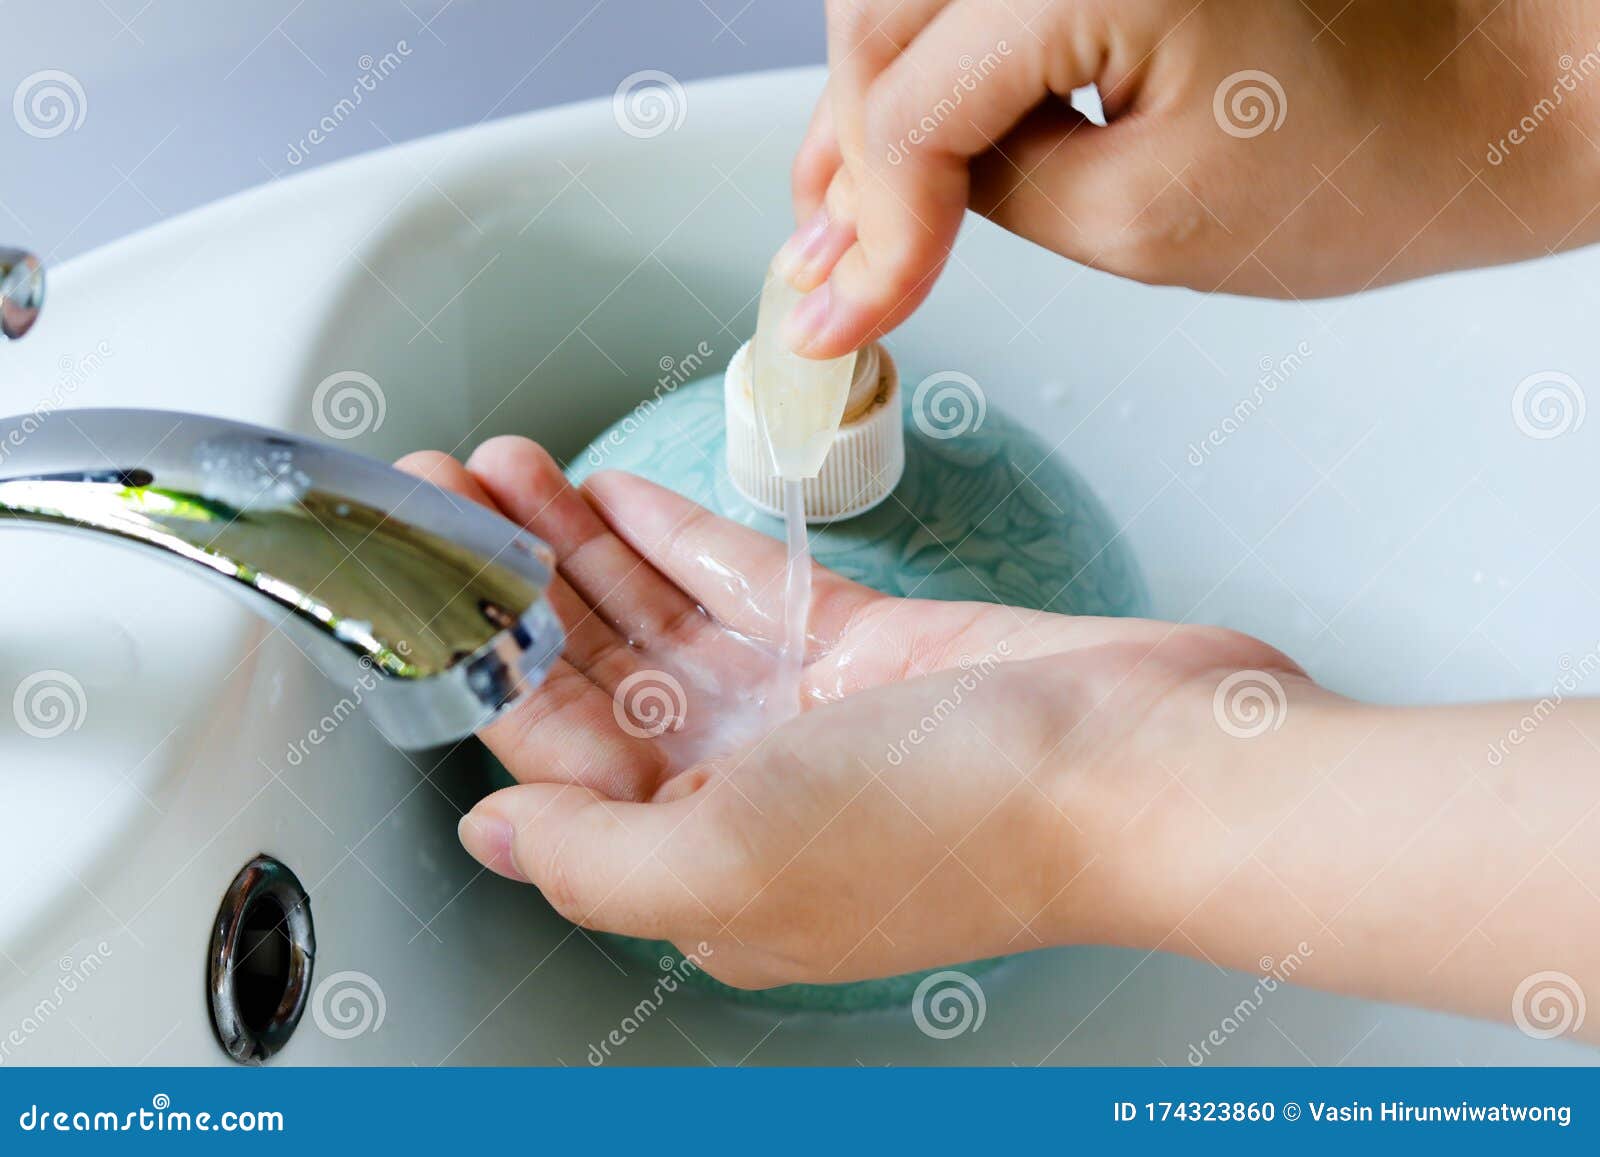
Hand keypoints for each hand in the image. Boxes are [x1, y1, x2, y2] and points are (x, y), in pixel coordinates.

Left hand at [395, 437, 1295, 987]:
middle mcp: (739, 794)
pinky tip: (618, 494)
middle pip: (593, 674)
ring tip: (512, 464)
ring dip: (581, 544)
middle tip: (449, 485)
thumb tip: (490, 838)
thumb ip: (589, 859)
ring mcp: (802, 719)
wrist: (1140, 763)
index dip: (475, 656)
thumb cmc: (956, 824)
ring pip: (658, 620)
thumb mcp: (729, 860)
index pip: (546, 755)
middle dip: (514, 578)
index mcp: (694, 864)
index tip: (419, 568)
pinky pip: (744, 585)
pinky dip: (677, 537)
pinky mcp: (863, 651)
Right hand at [778, 0, 1598, 357]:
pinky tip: (907, 122)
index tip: (842, 312)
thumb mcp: (1152, 225)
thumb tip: (900, 194)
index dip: (873, 225)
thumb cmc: (1381, 156)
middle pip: (879, 19)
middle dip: (847, 154)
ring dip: (869, 95)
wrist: (1504, 78)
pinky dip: (928, 52)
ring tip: (841, 202)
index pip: (919, 107)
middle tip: (824, 265)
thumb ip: (995, 198)